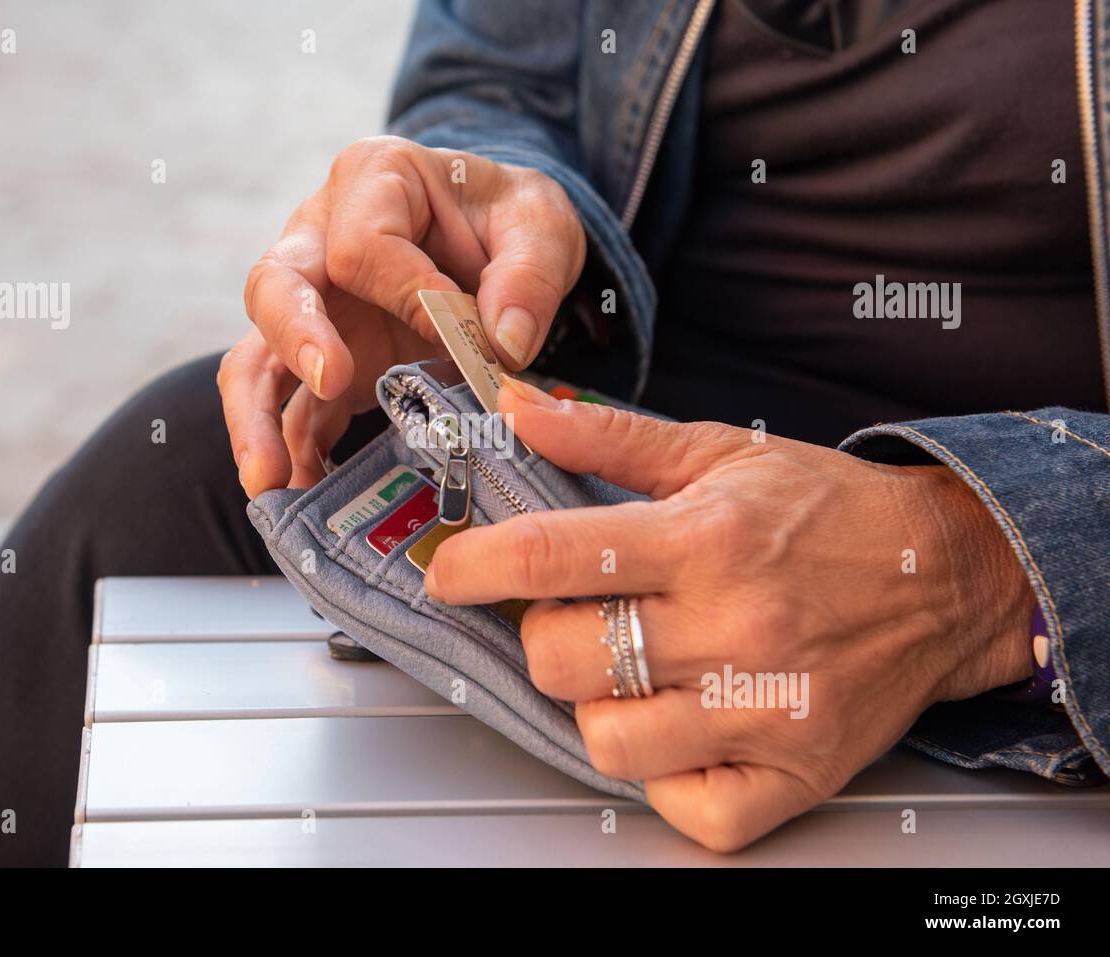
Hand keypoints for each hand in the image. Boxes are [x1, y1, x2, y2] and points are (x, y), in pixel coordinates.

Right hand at [218, 136, 586, 496]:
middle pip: (274, 286)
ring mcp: (314, 307)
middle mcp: (320, 238)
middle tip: (332, 383)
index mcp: (374, 180)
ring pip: (258, 357)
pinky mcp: (323, 364)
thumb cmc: (510, 221)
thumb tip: (505, 343)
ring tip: (271, 481)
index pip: (364, 242)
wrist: (501, 243)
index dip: (409, 292)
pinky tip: (305, 496)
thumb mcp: (541, 224)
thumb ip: (531, 273)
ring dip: (258, 420)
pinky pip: (290, 410)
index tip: (457, 329)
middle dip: (297, 338)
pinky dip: (294, 455)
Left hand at [425, 378, 1033, 851]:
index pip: (550, 558)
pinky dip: (666, 779)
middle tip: (579, 616)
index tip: (453, 572)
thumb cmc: (831, 512)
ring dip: (600, 708)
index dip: (475, 567)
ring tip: (635, 674)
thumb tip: (522, 410)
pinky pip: (686, 809)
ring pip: (608, 742)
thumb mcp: (721, 451)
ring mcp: (764, 710)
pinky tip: (682, 730)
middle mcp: (731, 627)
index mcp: (704, 540)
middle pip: (560, 660)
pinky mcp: (795, 771)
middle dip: (546, 635)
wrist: (949, 574)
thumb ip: (610, 436)